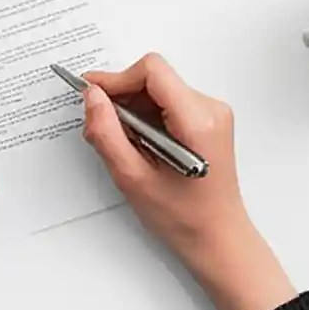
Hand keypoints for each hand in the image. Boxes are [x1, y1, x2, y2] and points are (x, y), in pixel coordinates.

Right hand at [82, 54, 295, 309]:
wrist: (218, 238)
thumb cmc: (183, 217)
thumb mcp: (132, 178)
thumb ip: (107, 133)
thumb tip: (92, 97)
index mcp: (197, 120)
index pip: (151, 71)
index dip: (116, 79)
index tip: (91, 94)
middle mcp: (210, 108)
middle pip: (154, 78)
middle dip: (122, 97)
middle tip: (102, 128)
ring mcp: (212, 113)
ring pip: (158, 89)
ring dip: (133, 110)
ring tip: (125, 145)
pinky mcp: (207, 120)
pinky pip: (167, 102)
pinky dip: (146, 117)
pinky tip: (141, 145)